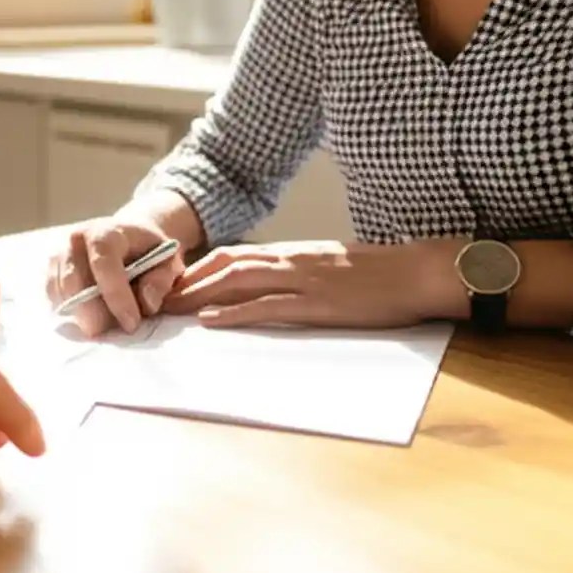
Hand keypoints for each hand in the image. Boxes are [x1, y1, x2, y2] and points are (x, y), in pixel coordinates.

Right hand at [46, 217, 185, 336]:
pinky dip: (71, 312)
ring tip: (106, 324)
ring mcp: (58, 253)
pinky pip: (54, 298)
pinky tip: (91, 316)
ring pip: (62, 292)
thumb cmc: (147, 253)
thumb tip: (146, 303)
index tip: (131, 324)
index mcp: (107, 231)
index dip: (116, 295)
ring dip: (83, 315)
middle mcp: (76, 238)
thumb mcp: (166, 262)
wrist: (125, 240)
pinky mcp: (50, 271)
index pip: (104, 261)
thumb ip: (160, 281)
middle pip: (74, 279)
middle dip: (94, 312)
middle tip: (112, 333)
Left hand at [163, 240, 464, 328]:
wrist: (417, 272)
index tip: (169, 283)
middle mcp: (290, 260)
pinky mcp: (317, 303)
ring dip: (198, 295)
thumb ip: (297, 273)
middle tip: (154, 298)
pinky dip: (235, 312)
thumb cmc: (378, 275)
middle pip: (224, 264)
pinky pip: (268, 306)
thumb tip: (269, 286)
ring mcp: (302, 280)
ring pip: (237, 280)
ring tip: (169, 309)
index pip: (233, 254)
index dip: (197, 268)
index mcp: (292, 252)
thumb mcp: (329, 267)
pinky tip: (211, 320)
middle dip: (186, 281)